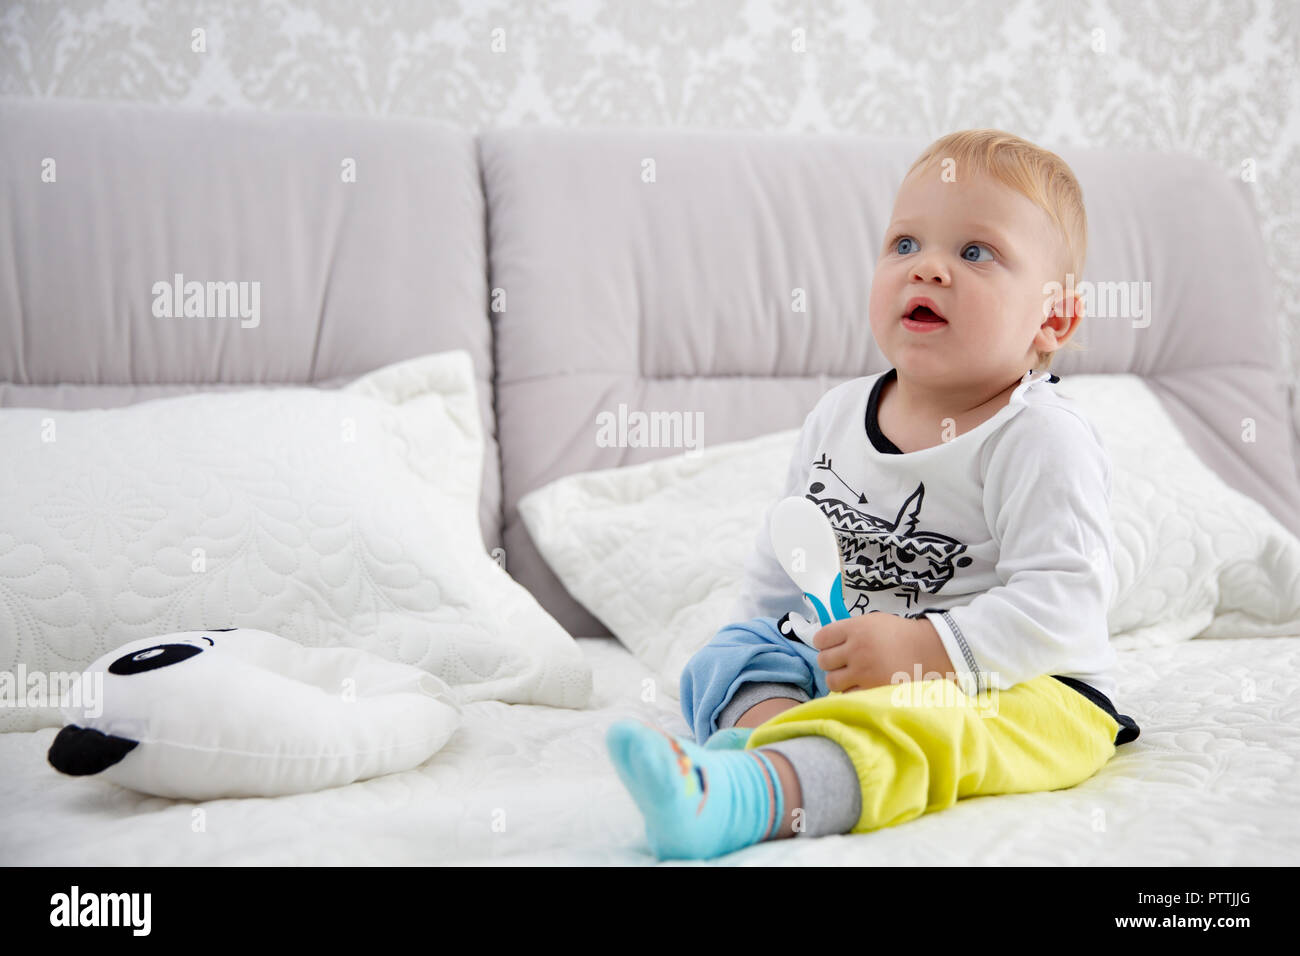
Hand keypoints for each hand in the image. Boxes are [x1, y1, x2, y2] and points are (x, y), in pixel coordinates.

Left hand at [812, 613, 957, 692]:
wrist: (928, 650)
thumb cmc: (899, 634)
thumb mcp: (872, 622)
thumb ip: (849, 630)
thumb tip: (826, 642)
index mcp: (855, 628)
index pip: (820, 638)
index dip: (824, 644)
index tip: (831, 646)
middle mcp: (856, 649)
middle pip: (823, 661)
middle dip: (830, 662)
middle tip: (842, 663)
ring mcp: (863, 671)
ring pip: (831, 681)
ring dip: (838, 679)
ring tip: (850, 676)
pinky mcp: (872, 689)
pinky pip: (847, 695)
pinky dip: (850, 692)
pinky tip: (860, 685)